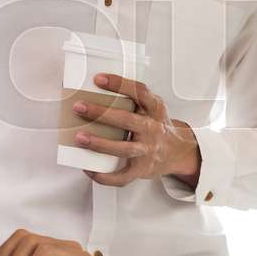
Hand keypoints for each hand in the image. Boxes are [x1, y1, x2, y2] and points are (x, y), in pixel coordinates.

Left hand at [73, 73, 200, 187]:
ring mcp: (148, 150)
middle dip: (101, 113)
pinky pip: (123, 177)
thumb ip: (133, 99)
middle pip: (127, 120)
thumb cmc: (157, 126)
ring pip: (124, 148)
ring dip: (100, 144)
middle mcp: (152, 129)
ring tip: (80, 137)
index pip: (139, 92)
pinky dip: (105, 176)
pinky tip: (90, 169)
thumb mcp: (152, 108)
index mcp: (154, 109)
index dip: (119, 84)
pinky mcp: (142, 169)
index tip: (99, 79)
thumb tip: (95, 90)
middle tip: (79, 107)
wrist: (177, 152)